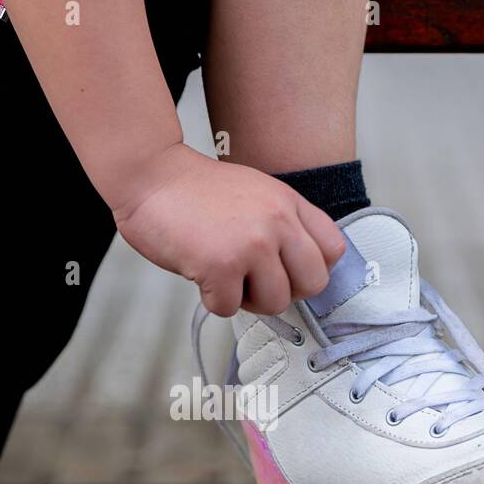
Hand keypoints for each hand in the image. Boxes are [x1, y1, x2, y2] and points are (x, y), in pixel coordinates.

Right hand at [113, 144, 345, 316]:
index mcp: (289, 203)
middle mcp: (278, 222)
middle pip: (313, 284)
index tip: (286, 270)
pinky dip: (212, 299)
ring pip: (275, 304)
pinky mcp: (221, 266)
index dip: (310, 269)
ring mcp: (252, 245)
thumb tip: (297, 272)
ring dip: (247, 299)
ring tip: (225, 276)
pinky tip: (200, 273)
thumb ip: (283, 223)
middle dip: (284, 291)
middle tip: (255, 281)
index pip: (333, 250)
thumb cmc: (196, 191)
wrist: (150, 175)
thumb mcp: (256, 193)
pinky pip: (230, 308)